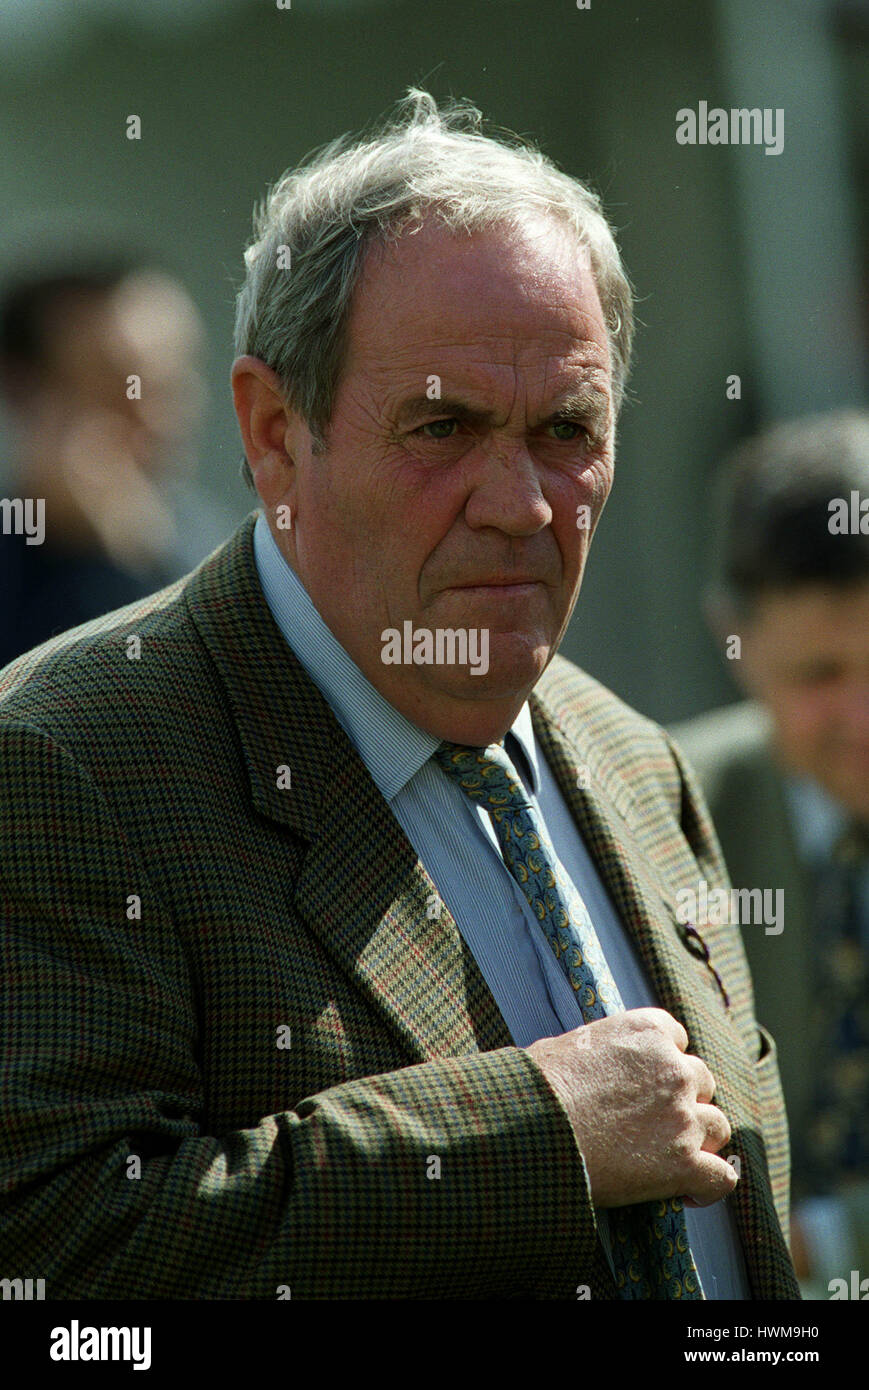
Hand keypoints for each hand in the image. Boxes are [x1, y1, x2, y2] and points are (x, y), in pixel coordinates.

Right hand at [524, 1006, 736, 1207]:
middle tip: (653, 1121)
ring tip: (670, 1155)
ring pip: (717, 1126)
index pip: (678, 1040)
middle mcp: (674, 1069)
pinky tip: (691, 1192)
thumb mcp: (567, 1045)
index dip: (663, 1064)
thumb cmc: (538, 1089)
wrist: (535, 1132)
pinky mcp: (683, 1163)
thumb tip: (591, 1057)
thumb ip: (599, 1047)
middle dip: (683, 1100)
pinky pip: (722, 1177)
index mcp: (648, 1031)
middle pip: (702, 1082)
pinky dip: (711, 1185)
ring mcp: (682, 1116)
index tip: (648, 1083)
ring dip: (698, 1139)